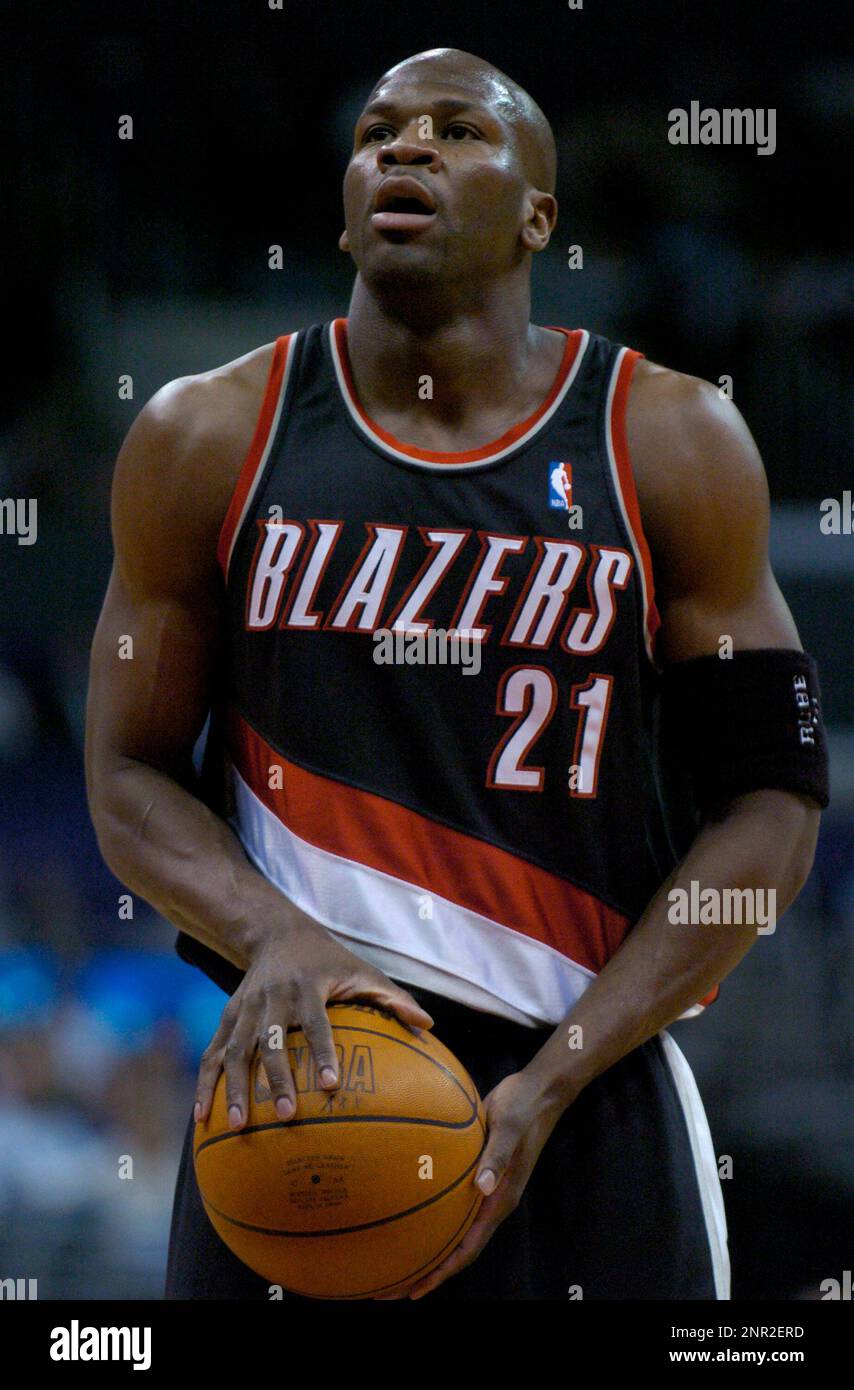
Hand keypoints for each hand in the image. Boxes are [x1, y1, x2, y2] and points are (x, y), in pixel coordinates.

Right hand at [193, 920, 433, 1129]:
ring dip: (234, 1088)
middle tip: (285, 1116)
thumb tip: (429, 1026)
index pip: (316, 1023)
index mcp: (308, 988)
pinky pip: (213, 1053)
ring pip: (236, 1051)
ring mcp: (246, 1009)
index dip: (323, 1052)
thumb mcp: (363, 971)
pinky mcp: (228, 1017)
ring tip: (237, 1126)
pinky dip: (206, 1084)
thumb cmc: (329, 961)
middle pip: (271, 1041)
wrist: (277, 933)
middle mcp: (273, 998)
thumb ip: (394, 999)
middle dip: (277, 1079)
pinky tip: (201, 1118)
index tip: (331, 1084)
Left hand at [375, 1066, 565, 1298]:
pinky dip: (428, 1213)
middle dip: (425, 1270)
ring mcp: (483, 1189)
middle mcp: (491, 1202)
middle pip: (455, 1248)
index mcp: (500, 1200)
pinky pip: (450, 1203)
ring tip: (390, 1258)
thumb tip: (483, 1186)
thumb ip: (497, 1156)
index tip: (414, 1291)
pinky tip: (402, 1205)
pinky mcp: (475, 1172)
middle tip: (387, 1286)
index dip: (442, 1273)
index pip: (468, 1249)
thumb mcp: (509, 1126)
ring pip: (451, 1228)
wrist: (538, 1091)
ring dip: (425, 1246)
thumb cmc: (523, 1106)